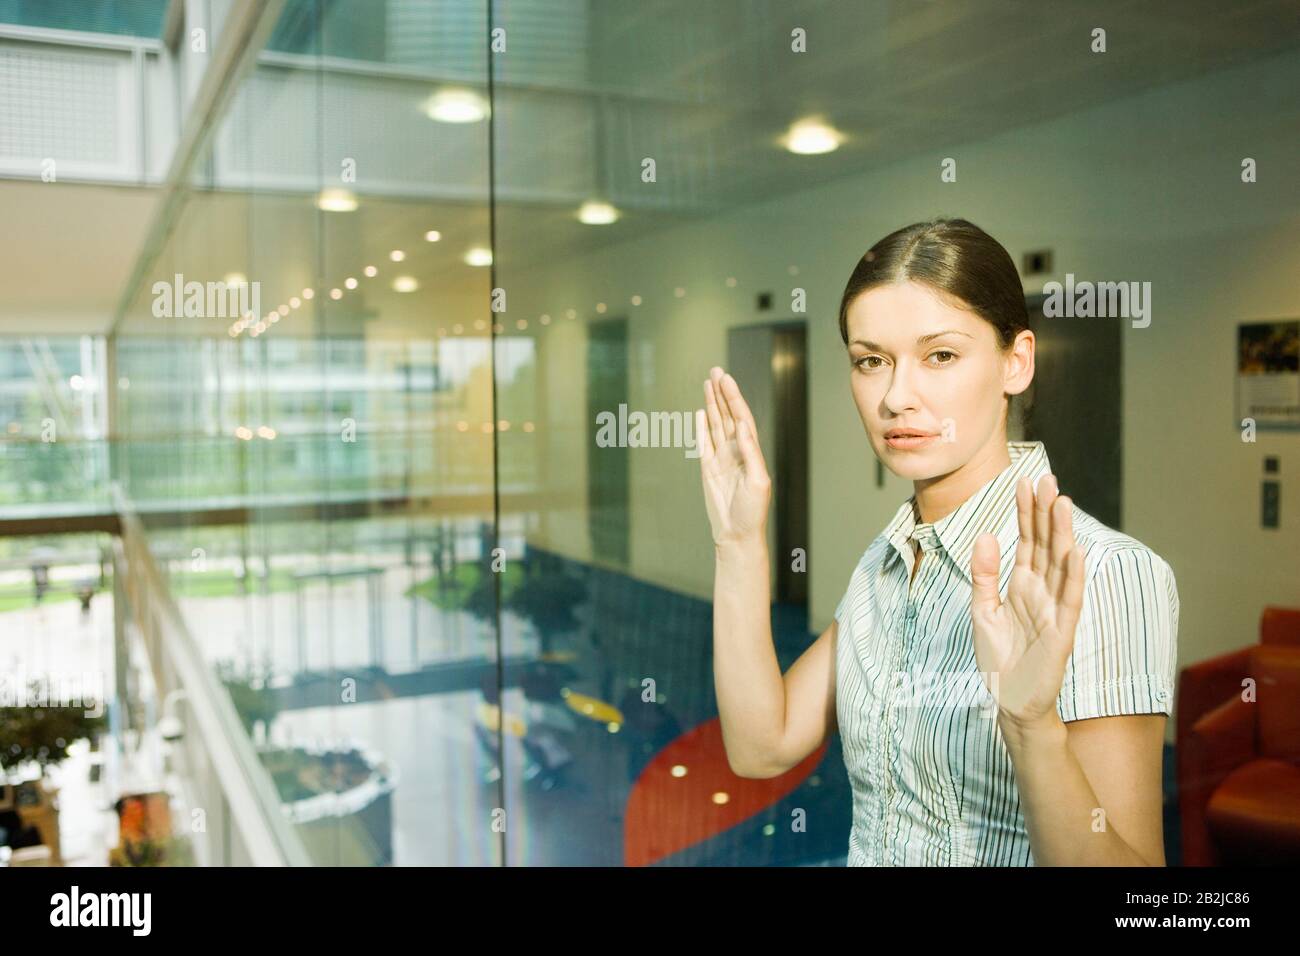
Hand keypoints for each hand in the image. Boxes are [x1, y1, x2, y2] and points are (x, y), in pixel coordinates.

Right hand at [696, 366, 771, 547]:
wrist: (736, 534)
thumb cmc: (752, 512)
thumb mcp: (758, 481)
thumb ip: (751, 453)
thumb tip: (741, 427)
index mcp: (750, 452)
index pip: (741, 418)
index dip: (734, 398)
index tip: (726, 380)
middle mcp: (736, 451)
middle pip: (727, 415)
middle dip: (722, 393)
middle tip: (715, 371)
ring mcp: (721, 459)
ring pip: (715, 425)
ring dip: (712, 404)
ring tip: (707, 383)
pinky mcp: (708, 469)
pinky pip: (704, 443)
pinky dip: (702, 427)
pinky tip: (702, 412)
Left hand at [969, 474, 1084, 732]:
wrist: (1009, 698)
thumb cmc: (999, 656)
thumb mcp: (982, 609)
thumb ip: (984, 574)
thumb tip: (986, 535)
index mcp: (1022, 583)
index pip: (1026, 540)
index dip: (1025, 512)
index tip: (1024, 481)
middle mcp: (1042, 590)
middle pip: (1046, 543)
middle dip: (1046, 511)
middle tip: (1047, 478)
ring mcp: (1055, 608)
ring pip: (1062, 563)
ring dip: (1063, 533)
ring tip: (1062, 502)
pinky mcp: (1063, 630)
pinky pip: (1071, 598)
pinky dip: (1074, 575)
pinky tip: (1076, 550)